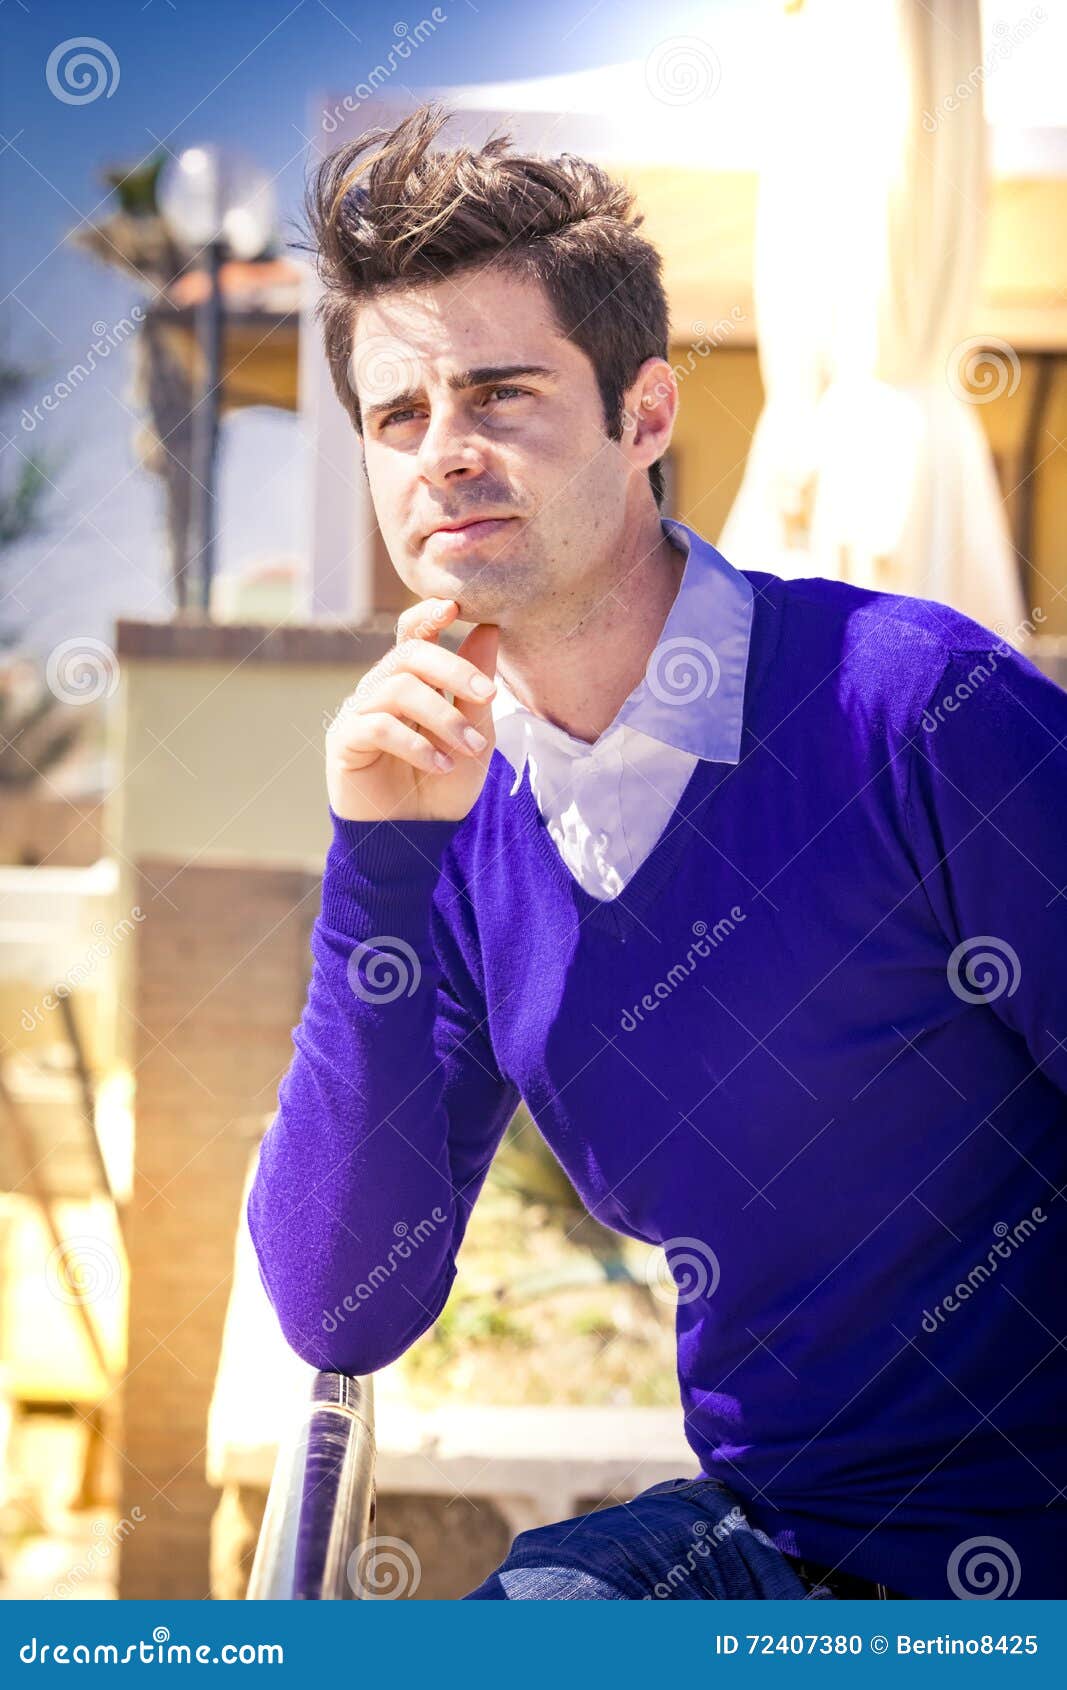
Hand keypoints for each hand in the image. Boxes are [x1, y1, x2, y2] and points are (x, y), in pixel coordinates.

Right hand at [325, 598, 498, 822]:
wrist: (418, 838)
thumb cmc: (444, 786)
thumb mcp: (475, 736)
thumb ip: (476, 689)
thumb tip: (489, 629)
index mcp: (411, 682)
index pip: (412, 633)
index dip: (428, 615)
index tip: (455, 607)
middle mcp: (381, 689)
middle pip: (409, 653)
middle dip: (453, 669)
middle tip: (487, 695)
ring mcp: (359, 712)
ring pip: (399, 688)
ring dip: (443, 717)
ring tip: (468, 748)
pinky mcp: (344, 740)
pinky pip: (378, 726)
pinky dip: (415, 743)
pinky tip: (439, 765)